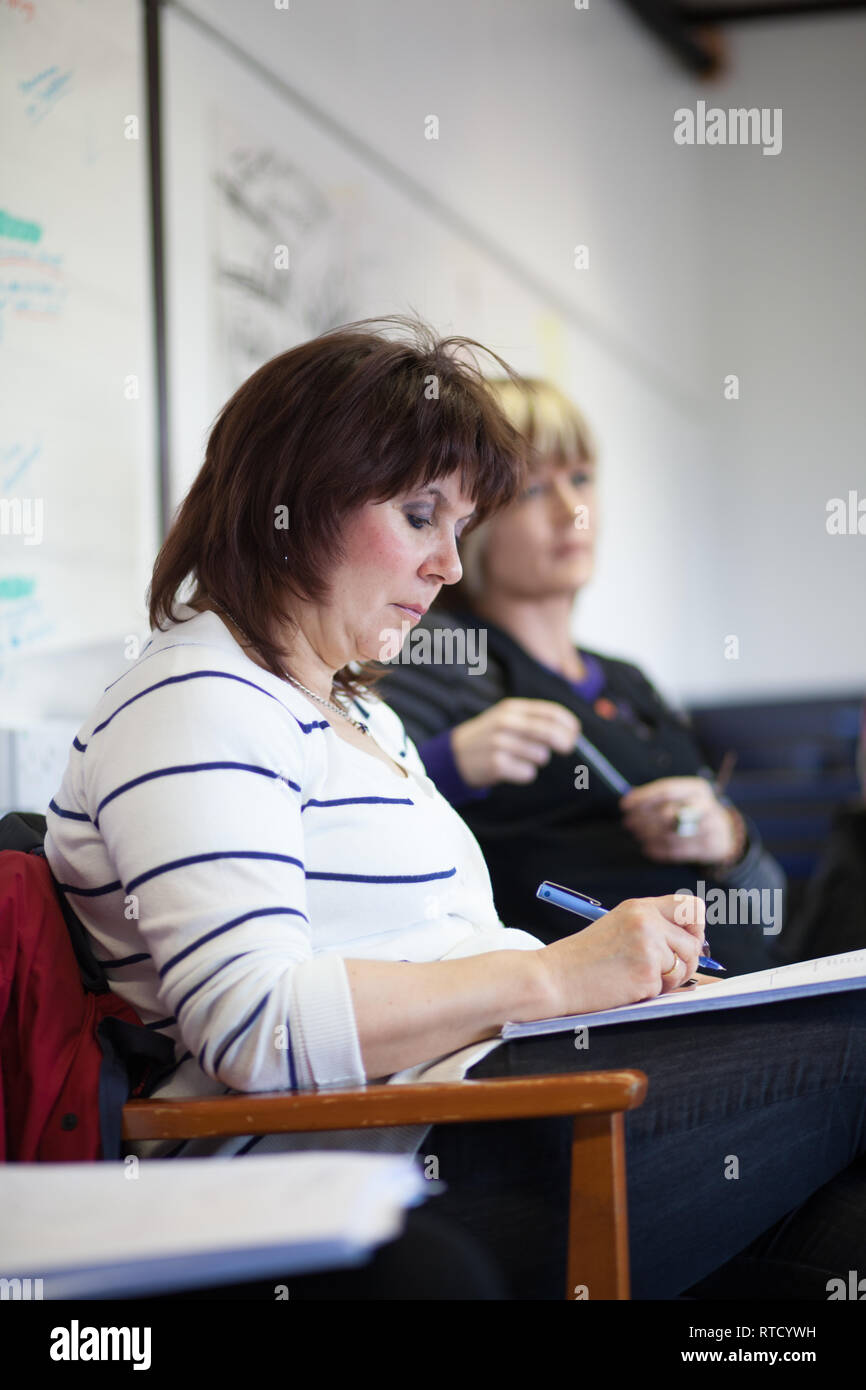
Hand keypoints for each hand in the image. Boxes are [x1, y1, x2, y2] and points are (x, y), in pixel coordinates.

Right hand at [449, 698, 580, 788]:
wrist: (456, 754)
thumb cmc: (491, 737)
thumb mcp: (508, 718)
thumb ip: (536, 720)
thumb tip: (571, 732)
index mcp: (511, 708)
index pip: (550, 712)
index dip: (568, 723)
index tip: (575, 732)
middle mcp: (505, 722)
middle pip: (548, 731)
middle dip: (564, 741)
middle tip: (567, 748)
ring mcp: (499, 743)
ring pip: (540, 755)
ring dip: (537, 760)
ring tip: (521, 757)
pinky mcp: (495, 764)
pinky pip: (528, 772)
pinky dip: (525, 773)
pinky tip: (512, 769)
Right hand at [537, 894, 705, 1016]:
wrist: (554, 978)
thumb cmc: (584, 959)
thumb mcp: (619, 929)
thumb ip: (654, 930)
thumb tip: (702, 951)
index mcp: (640, 908)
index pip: (691, 907)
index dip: (696, 928)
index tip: (685, 942)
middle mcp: (646, 921)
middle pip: (694, 942)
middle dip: (686, 961)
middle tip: (664, 970)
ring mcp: (648, 946)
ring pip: (686, 966)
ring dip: (670, 980)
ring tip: (637, 978)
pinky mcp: (646, 973)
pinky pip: (667, 987)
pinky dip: (651, 992)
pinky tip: (627, 986)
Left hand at [619, 776, 743, 867]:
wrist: (725, 831)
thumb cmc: (693, 809)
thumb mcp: (681, 796)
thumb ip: (657, 797)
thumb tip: (628, 801)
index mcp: (697, 789)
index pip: (666, 791)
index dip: (642, 798)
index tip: (624, 805)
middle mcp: (706, 807)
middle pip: (667, 814)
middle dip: (643, 820)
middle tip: (628, 823)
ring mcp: (711, 829)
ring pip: (671, 835)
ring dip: (648, 836)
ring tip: (637, 835)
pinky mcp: (710, 848)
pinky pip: (678, 852)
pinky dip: (659, 850)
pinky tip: (647, 848)